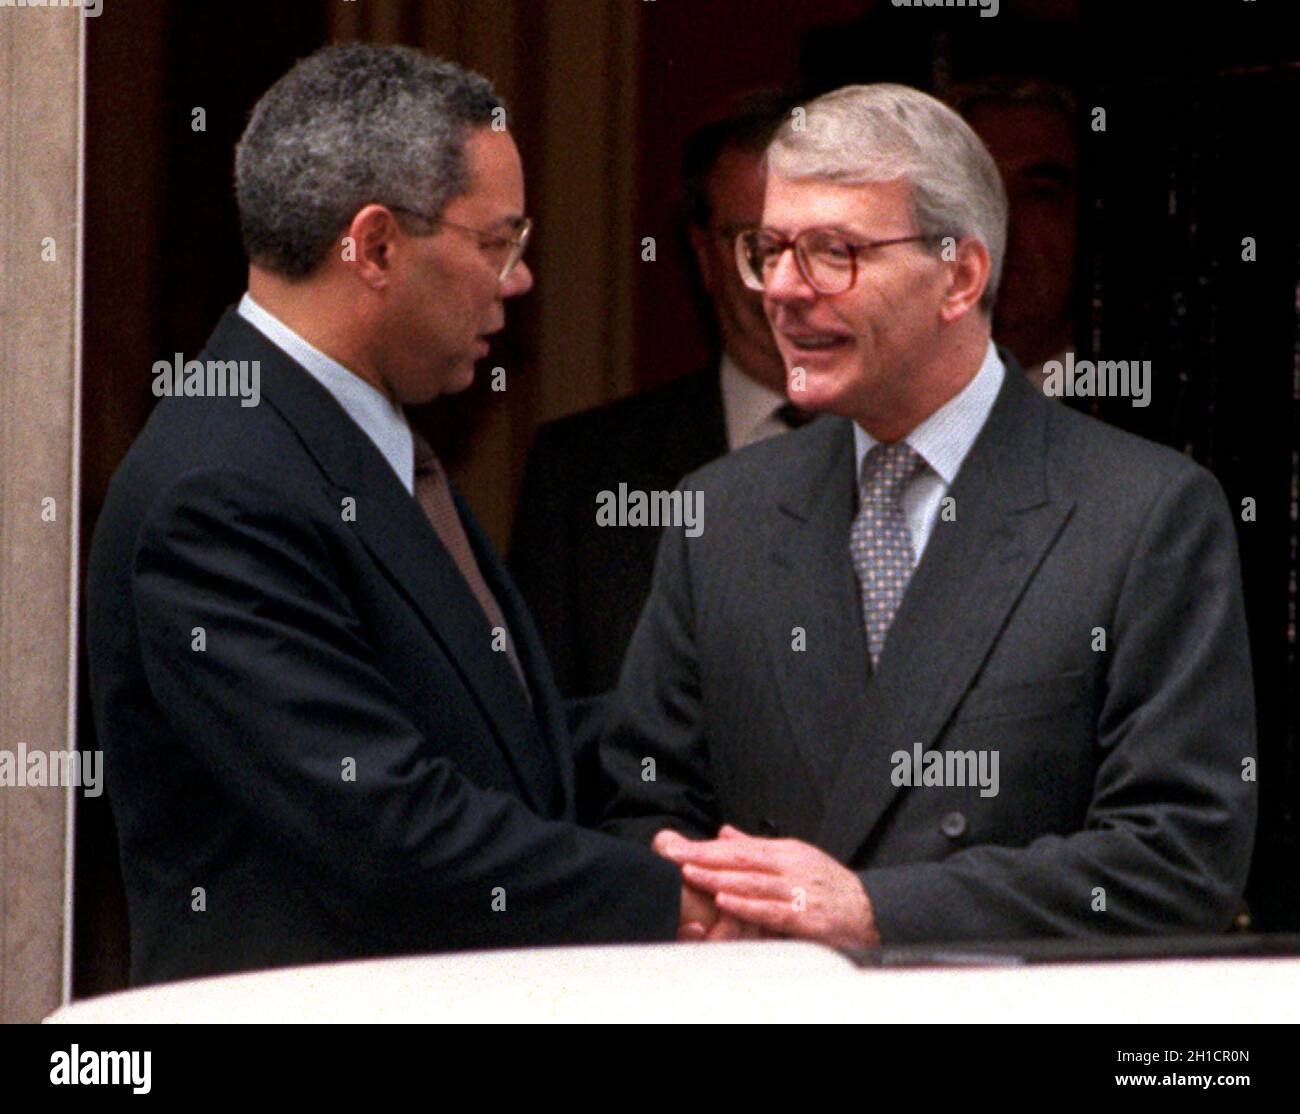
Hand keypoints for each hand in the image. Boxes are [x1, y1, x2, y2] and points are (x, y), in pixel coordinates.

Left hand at [658, 825, 879, 949]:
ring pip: (752, 882)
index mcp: (785, 852)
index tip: (677, 847)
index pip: (738, 847)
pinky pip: (772, 910)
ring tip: (691, 874)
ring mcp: (798, 891)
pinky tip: (726, 901)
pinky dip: (747, 905)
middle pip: (740, 859)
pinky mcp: (806, 917)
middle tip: (674, 855)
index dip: (706, 847)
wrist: (870, 910)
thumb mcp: (795, 858)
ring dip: (719, 878)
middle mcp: (790, 867)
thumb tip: (725, 832)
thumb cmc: (828, 886)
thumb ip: (757, 848)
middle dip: (704, 857)